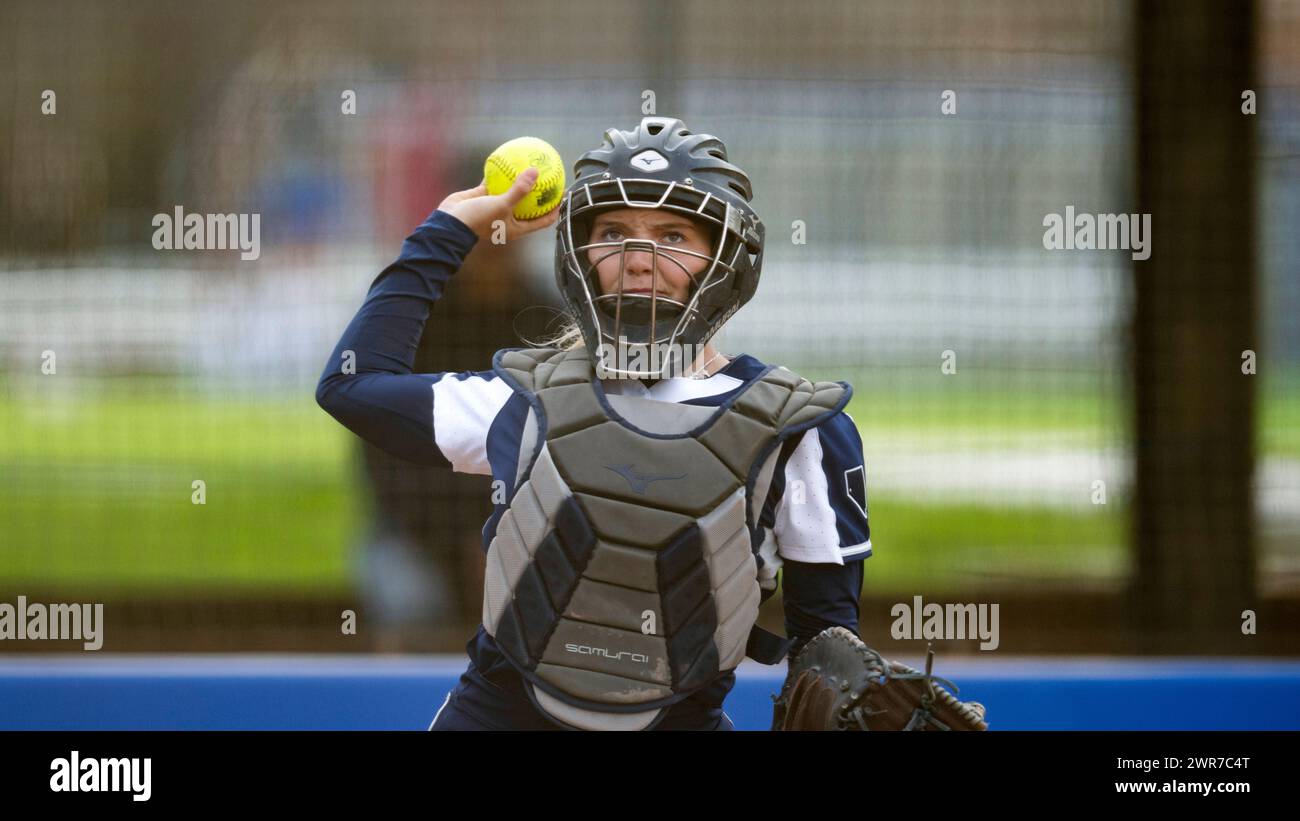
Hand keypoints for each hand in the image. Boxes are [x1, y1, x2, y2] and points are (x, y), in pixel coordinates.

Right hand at [436, 168, 561, 240]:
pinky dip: (499, 172)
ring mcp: (495, 206)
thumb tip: (536, 172)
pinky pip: (494, 181)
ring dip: (519, 179)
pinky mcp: (482, 196)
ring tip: (530, 163)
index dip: (555, 209)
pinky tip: (505, 157)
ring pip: (511, 191)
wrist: (449, 223)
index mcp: (516, 227)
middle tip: (551, 175)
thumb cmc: (478, 220)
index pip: (542, 220)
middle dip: (540, 192)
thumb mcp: (502, 205)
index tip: (564, 195)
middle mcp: (508, 217)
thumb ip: (519, 190)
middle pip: (530, 204)